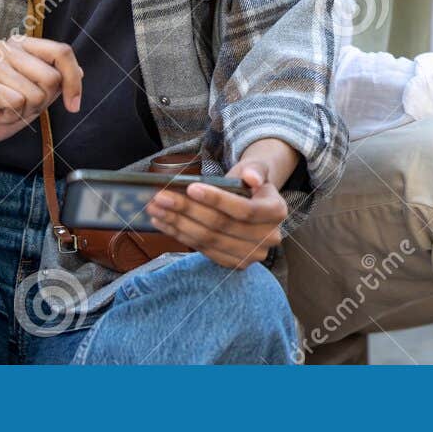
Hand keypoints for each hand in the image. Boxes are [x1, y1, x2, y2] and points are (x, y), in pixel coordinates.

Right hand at [0, 35, 82, 153]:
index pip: (62, 52)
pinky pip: (16, 103)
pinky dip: (10, 117)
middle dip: (43, 102)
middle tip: (21, 106)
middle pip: (52, 77)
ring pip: (35, 94)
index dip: (74, 81)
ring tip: (6, 109)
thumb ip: (57, 82)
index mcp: (21, 44)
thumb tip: (80, 72)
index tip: (74, 105)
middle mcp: (5, 47)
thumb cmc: (3, 109)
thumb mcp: (38, 95)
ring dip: (25, 112)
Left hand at [146, 138, 296, 268]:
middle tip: (160, 197)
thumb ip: (256, 169)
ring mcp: (251, 255)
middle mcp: (268, 238)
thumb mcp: (256, 167)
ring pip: (208, 240)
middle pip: (221, 226)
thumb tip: (251, 177)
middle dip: (187, 211)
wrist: (253, 202)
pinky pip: (203, 250)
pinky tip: (163, 223)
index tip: (190, 187)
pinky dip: (180, 236)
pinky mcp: (233, 263)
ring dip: (177, 225)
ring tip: (156, 209)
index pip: (244, 210)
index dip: (217, 200)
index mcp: (277, 212)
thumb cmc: (250, 182)